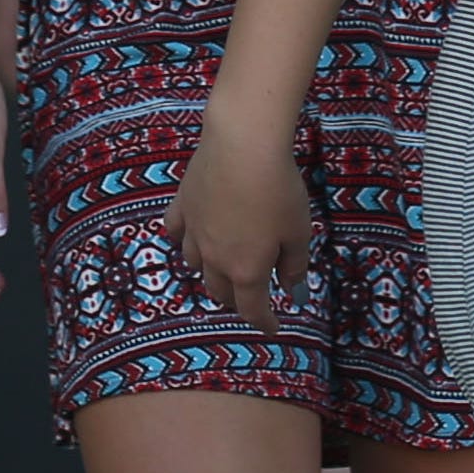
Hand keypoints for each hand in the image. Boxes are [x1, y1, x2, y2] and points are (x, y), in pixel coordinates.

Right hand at [165, 117, 313, 324]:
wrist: (243, 145)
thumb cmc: (278, 188)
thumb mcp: (298, 231)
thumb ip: (293, 265)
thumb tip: (292, 290)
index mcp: (247, 270)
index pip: (252, 308)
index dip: (263, 322)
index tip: (272, 327)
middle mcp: (215, 258)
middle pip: (220, 291)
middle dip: (236, 300)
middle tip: (250, 298)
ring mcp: (194, 232)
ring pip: (194, 265)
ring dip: (209, 272)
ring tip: (221, 267)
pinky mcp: (182, 205)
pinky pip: (175, 232)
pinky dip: (181, 240)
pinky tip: (188, 237)